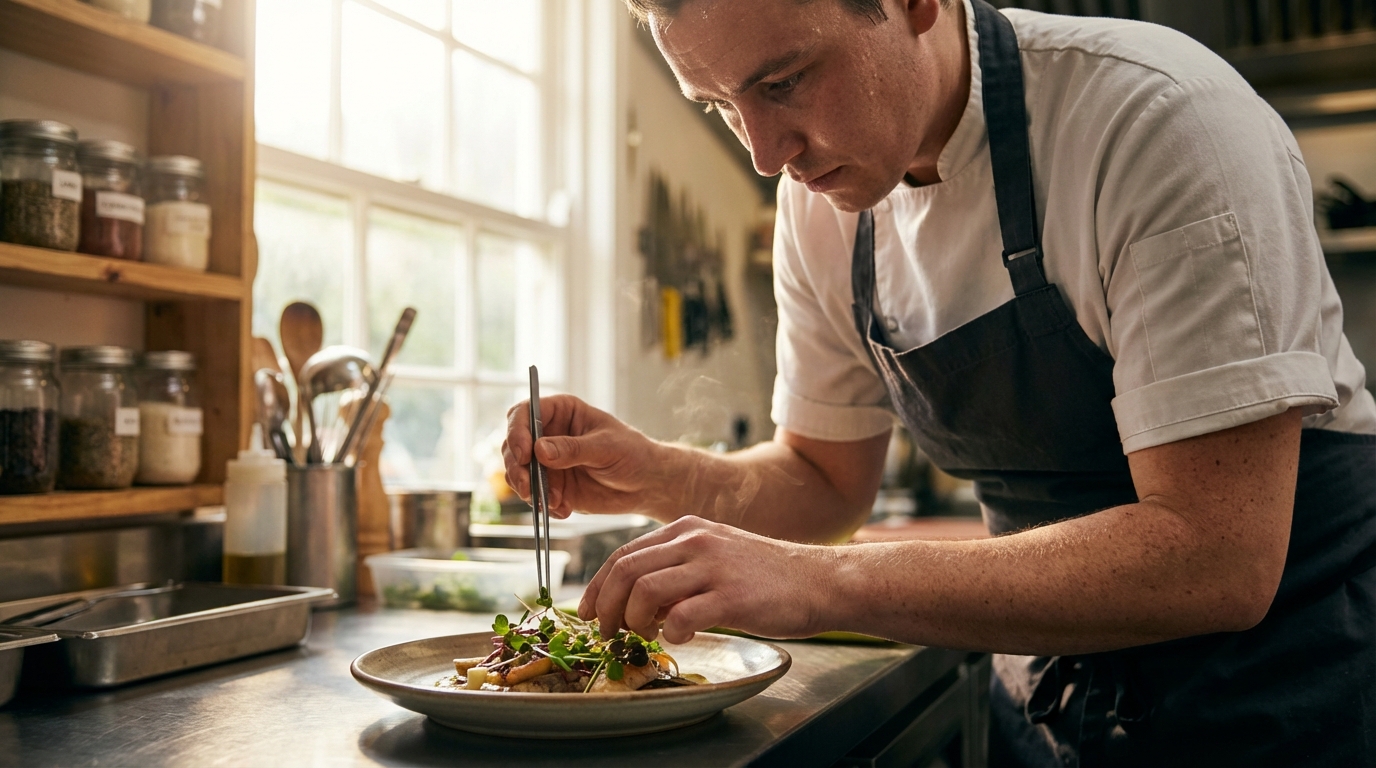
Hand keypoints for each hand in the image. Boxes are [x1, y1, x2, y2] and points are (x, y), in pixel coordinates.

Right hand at [502, 394, 667, 517]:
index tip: (524, 454)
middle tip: (528, 487)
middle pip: (513, 444)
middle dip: (516, 467)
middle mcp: (548, 434)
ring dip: (528, 490)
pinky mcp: (551, 485)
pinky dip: (543, 505)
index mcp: (561, 412)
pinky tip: (564, 509)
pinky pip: (534, 495)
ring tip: (553, 502)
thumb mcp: (606, 447)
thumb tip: (540, 451)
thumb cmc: (632, 453)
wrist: (646, 484)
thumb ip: (573, 449)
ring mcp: (547, 461)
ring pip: (517, 472)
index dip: (518, 431)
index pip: (524, 413)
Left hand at [578, 516, 834, 642]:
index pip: (622, 554)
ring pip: (645, 591)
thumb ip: (675, 567)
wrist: (819, 581)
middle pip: (625, 571)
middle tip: (608, 632)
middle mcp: (696, 540)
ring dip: (634, 621)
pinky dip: (670, 633)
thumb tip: (629, 597)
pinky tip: (682, 637)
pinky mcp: (733, 596)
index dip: (596, 588)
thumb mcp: (714, 555)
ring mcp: (714, 566)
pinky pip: (681, 616)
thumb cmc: (765, 577)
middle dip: (605, 608)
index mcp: (686, 529)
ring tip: (647, 634)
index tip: (588, 613)